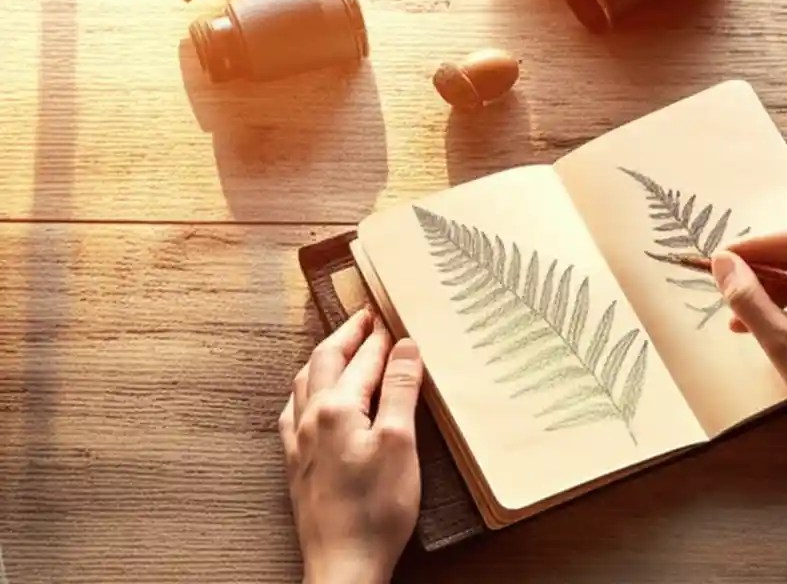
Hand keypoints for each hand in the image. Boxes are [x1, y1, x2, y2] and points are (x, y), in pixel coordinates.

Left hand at [279, 308, 424, 583]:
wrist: (343, 563)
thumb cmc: (376, 508)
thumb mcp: (400, 442)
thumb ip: (399, 390)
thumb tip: (404, 345)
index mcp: (337, 407)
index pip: (363, 359)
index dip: (381, 336)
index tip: (395, 316)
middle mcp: (311, 418)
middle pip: (324, 360)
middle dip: (347, 335)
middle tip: (367, 316)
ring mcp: (299, 441)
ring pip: (304, 382)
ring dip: (325, 357)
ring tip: (343, 346)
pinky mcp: (297, 464)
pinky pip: (294, 411)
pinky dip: (306, 390)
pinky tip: (311, 397)